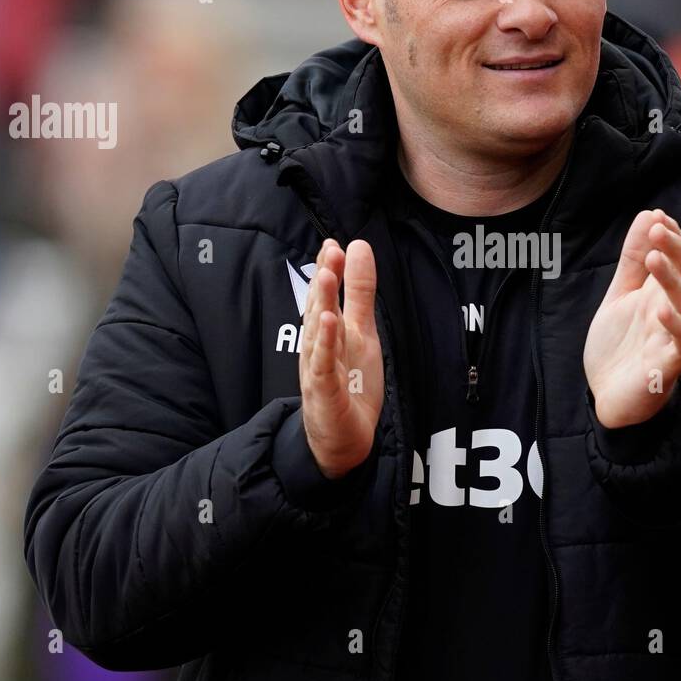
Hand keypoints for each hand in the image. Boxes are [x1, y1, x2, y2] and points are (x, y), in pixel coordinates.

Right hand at [299, 238, 383, 478]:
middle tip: (331, 249)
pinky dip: (325, 345)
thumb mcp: (361, 331)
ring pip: (318, 335)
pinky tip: (328, 323)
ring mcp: (318, 370)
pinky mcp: (324, 393)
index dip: (329, 269)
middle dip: (325, 280)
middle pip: (318, 309)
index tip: (334, 242)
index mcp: (328, 331)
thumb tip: (358, 246)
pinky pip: (323, 367)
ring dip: (322, 305)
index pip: (325, 295)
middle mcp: (318, 347)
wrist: (341, 438)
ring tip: (328, 277)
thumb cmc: (349, 382)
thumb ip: (360, 292)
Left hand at [583, 209, 680, 428]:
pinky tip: (659, 308)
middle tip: (658, 229)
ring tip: (653, 258)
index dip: (672, 238)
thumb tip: (648, 214)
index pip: (680, 259)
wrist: (607, 397)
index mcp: (663, 294)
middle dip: (676, 250)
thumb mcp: (620, 295)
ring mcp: (673, 338)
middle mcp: (674, 312)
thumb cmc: (620, 345)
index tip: (658, 217)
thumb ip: (632, 259)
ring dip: (671, 279)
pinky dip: (675, 326)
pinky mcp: (669, 366)